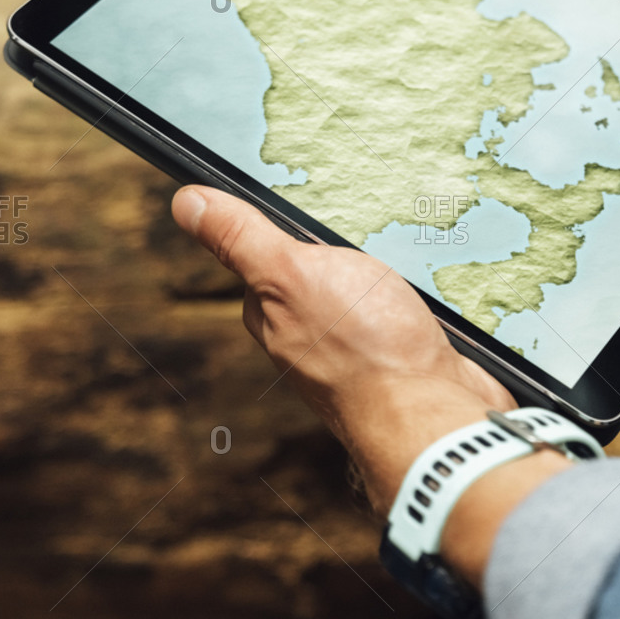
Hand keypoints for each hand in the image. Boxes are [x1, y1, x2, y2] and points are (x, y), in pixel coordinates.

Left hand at [171, 185, 516, 517]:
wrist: (433, 416)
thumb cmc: (362, 348)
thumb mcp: (291, 273)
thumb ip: (242, 239)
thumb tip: (186, 202)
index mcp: (275, 316)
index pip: (266, 261)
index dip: (286, 232)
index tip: (306, 208)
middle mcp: (308, 340)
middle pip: (315, 278)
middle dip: (336, 252)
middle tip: (361, 223)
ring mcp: (356, 355)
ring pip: (361, 300)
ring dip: (382, 277)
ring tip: (399, 257)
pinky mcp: (401, 363)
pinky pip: (400, 320)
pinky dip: (411, 303)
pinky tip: (426, 297)